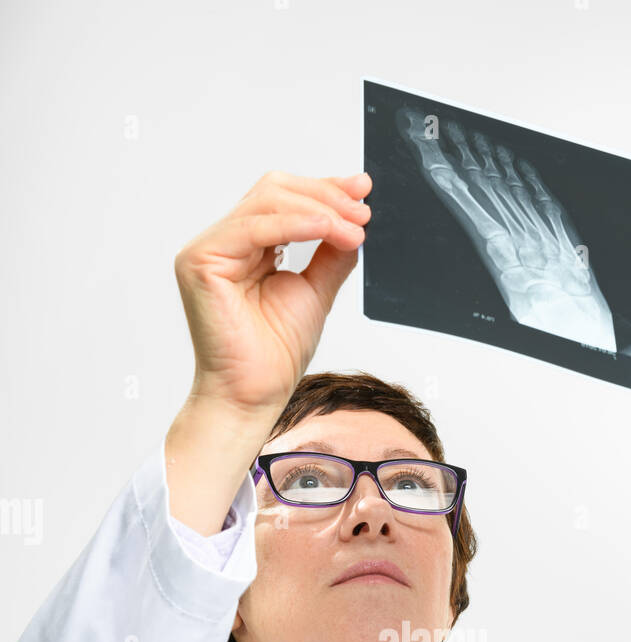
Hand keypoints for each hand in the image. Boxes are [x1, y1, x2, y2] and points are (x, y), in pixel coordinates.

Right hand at [173, 170, 371, 414]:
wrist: (254, 395)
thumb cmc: (275, 355)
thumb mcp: (316, 290)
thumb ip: (331, 253)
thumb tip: (354, 220)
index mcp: (246, 247)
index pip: (284, 200)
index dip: (324, 190)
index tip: (362, 191)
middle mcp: (224, 243)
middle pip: (274, 191)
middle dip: (325, 196)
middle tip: (361, 213)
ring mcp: (208, 249)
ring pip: (267, 202)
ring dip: (318, 210)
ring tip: (353, 229)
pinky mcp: (200, 261)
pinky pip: (254, 227)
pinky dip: (295, 224)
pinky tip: (327, 229)